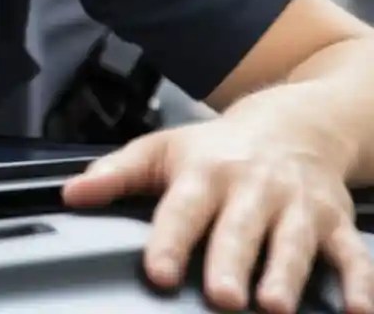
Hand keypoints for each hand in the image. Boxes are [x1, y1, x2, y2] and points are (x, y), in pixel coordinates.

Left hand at [62, 119, 373, 313]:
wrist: (295, 121)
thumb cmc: (219, 147)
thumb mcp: (162, 150)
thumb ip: (115, 174)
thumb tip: (70, 194)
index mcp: (205, 173)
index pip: (183, 209)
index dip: (171, 241)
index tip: (161, 272)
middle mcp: (252, 189)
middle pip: (240, 229)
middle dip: (232, 262)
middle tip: (223, 297)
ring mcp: (297, 205)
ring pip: (293, 241)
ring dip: (286, 274)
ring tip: (276, 306)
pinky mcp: (334, 221)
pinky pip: (350, 252)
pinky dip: (360, 280)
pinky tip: (359, 309)